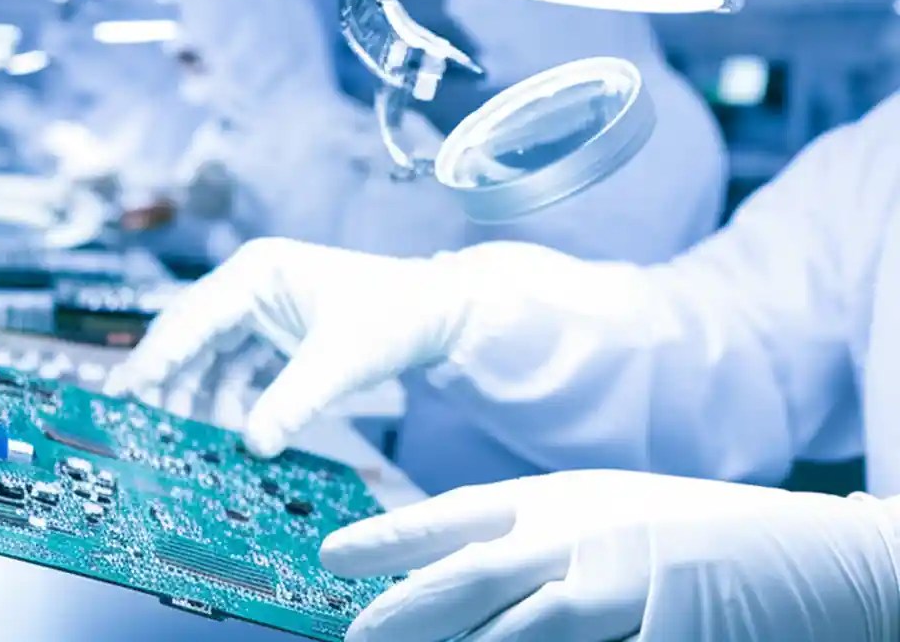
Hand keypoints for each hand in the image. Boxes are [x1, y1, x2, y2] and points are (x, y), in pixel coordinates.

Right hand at [105, 238, 482, 456]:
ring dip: (193, 393)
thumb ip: (294, 402)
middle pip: (190, 334)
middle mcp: (249, 285)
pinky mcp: (273, 334)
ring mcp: (259, 309)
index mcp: (256, 272)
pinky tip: (222, 430)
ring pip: (208, 354)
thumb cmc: (392, 317)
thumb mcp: (341, 361)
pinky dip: (224, 398)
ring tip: (177, 435)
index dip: (159, 356)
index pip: (194, 316)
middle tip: (133, 418)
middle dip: (164, 377)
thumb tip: (253, 446)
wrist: (436, 312)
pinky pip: (234, 368)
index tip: (128, 391)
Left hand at [320, 470, 899, 641]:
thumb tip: (442, 573)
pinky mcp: (658, 631)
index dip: (388, 537)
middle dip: (408, 612)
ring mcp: (622, 585)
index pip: (455, 515)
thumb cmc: (681, 532)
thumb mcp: (592, 514)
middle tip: (357, 639)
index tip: (330, 558)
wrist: (798, 554)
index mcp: (558, 500)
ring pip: (520, 628)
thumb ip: (520, 539)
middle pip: (474, 575)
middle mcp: (582, 535)